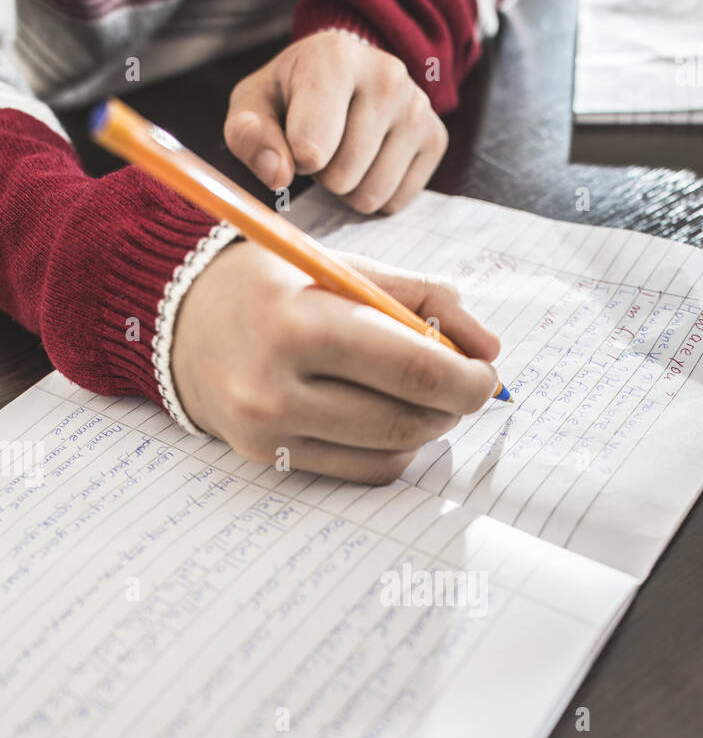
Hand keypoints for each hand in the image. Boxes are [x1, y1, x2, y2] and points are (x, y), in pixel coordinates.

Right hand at [171, 242, 499, 483]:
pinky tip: (388, 417)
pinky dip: (393, 448)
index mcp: (297, 320)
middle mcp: (275, 384)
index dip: (464, 378)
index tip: (484, 373)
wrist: (179, 322)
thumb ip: (421, 298)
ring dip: (427, 428)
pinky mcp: (269, 459)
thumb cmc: (270, 286)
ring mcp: (269, 431)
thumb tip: (488, 349)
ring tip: (425, 396)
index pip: (409, 365)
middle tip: (465, 386)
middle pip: (404, 417)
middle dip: (452, 405)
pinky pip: (362, 470)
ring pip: (389, 451)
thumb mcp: (340, 267)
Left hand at [223, 31, 447, 213]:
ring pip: (371, 195)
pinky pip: (396, 201)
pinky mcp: (436, 137)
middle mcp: (386, 76)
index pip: (311, 149)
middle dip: (323, 175)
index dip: (293, 159)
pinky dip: (377, 194)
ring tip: (345, 152)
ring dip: (349, 189)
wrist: (344, 75)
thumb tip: (277, 176)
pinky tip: (371, 160)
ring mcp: (417, 107)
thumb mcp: (253, 107)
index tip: (293, 136)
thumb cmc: (290, 95)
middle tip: (323, 146)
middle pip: (341, 177)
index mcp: (335, 56)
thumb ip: (248, 137)